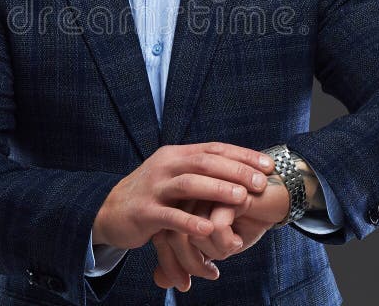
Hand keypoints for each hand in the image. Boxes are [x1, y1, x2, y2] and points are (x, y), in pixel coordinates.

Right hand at [92, 142, 275, 249]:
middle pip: (204, 162)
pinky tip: (209, 228)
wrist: (109, 212)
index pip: (213, 149)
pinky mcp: (144, 212)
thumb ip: (200, 171)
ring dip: (217, 190)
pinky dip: (190, 222)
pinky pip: (170, 216)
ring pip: (188, 184)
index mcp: (175, 154)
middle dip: (235, 171)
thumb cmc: (153, 195)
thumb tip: (242, 169)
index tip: (268, 165)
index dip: (242, 155)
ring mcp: (153, 188)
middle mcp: (165, 166)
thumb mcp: (174, 176)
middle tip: (260, 183)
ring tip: (242, 198)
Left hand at [152, 174, 289, 290]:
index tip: (184, 284)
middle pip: (171, 237)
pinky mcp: (226, 190)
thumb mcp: (213, 245)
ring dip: (213, 254)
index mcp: (181, 202)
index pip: (160, 236)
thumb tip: (158, 280)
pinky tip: (239, 240)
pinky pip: (216, 229)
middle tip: (211, 274)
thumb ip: (185, 258)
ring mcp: (205, 190)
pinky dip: (228, 244)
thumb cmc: (242, 220)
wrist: (275, 198)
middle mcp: (188, 194)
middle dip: (190, 264)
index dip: (168, 264)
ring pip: (192, 235)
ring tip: (229, 251)